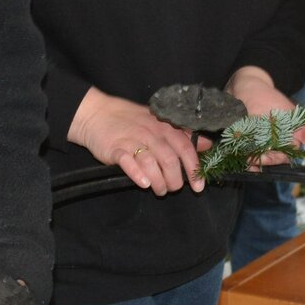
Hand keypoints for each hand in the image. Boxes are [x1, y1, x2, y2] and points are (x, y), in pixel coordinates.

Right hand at [70, 89, 202, 193]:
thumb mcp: (159, 123)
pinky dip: (138, 174)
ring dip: (159, 181)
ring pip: (151, 163)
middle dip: (175, 180)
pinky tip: (144, 183)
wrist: (97, 114)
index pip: (185, 148)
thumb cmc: (131, 121)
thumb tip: (207, 144)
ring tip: (158, 190)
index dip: (194, 168)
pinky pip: (128, 162)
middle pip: (170, 159)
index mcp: (164, 127)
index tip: (198, 186)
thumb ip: (182, 135)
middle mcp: (150, 133)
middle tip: (172, 188)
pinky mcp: (115, 149)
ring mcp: (132, 140)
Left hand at [228, 67, 304, 166]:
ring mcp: (274, 143)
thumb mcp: (256, 105)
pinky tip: (245, 161)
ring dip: (260, 162)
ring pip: (273, 159)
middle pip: (287, 155)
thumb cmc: (255, 93)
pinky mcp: (260, 147)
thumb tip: (248, 141)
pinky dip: (254, 162)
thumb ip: (256, 124)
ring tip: (246, 159)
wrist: (242, 90)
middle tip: (255, 157)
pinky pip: (260, 159)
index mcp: (296, 123)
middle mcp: (287, 135)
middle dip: (272, 159)